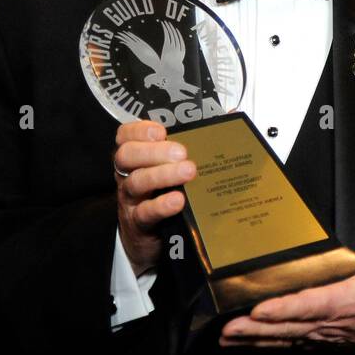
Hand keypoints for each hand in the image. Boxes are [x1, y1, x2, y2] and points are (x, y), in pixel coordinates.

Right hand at [113, 119, 195, 276]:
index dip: (139, 130)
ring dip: (163, 174)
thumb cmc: (166, 194)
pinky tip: (178, 200)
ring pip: (137, 182)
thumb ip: (197, 141)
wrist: (153, 240)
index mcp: (138, 158)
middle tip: (181, 152)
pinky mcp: (139, 223)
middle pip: (127, 156)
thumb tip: (229, 114)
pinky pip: (146, 212)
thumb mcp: (174, 167)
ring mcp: (132, 200)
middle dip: (154, 151)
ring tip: (188, 172)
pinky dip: (162, 205)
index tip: (160, 130)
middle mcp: (129, 175)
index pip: (126, 136)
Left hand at [219, 226, 354, 354]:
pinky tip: (246, 343)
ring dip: (253, 339)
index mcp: (344, 302)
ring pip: (283, 337)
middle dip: (255, 328)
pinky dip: (265, 344)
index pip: (309, 305)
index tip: (260, 309)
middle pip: (286, 326)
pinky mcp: (318, 339)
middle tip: (228, 328)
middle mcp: (328, 322)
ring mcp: (321, 334)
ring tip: (226, 338)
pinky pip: (288, 343)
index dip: (283, 308)